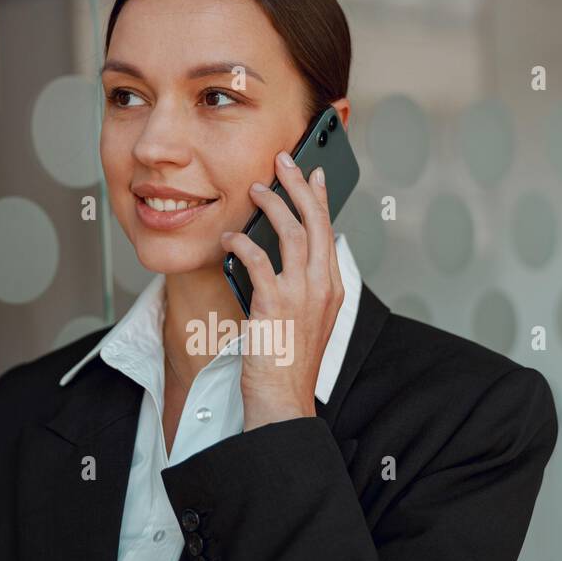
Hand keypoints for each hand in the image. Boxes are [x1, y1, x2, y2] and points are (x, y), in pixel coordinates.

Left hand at [220, 150, 344, 430]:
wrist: (284, 400)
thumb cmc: (289, 366)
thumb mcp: (304, 320)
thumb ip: (300, 288)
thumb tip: (279, 258)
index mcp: (332, 288)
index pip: (329, 231)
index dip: (321, 198)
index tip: (314, 174)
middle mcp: (322, 286)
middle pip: (314, 220)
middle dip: (298, 184)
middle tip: (284, 160)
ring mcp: (301, 294)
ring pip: (290, 232)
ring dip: (271, 204)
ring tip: (254, 189)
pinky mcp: (275, 304)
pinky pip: (258, 260)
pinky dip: (241, 244)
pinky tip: (229, 239)